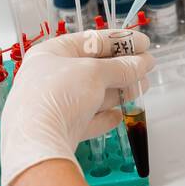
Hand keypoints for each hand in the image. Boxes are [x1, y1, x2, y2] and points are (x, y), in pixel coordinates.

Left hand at [0, 29, 154, 185]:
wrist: (38, 144)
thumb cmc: (57, 96)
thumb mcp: (94, 73)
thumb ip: (120, 68)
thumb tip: (142, 63)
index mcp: (50, 54)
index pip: (89, 41)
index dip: (119, 40)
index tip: (144, 44)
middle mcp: (49, 78)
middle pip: (92, 68)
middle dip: (122, 68)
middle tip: (147, 67)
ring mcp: (54, 105)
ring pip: (92, 95)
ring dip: (118, 91)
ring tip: (142, 88)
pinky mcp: (60, 131)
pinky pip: (86, 119)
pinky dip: (104, 117)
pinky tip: (119, 116)